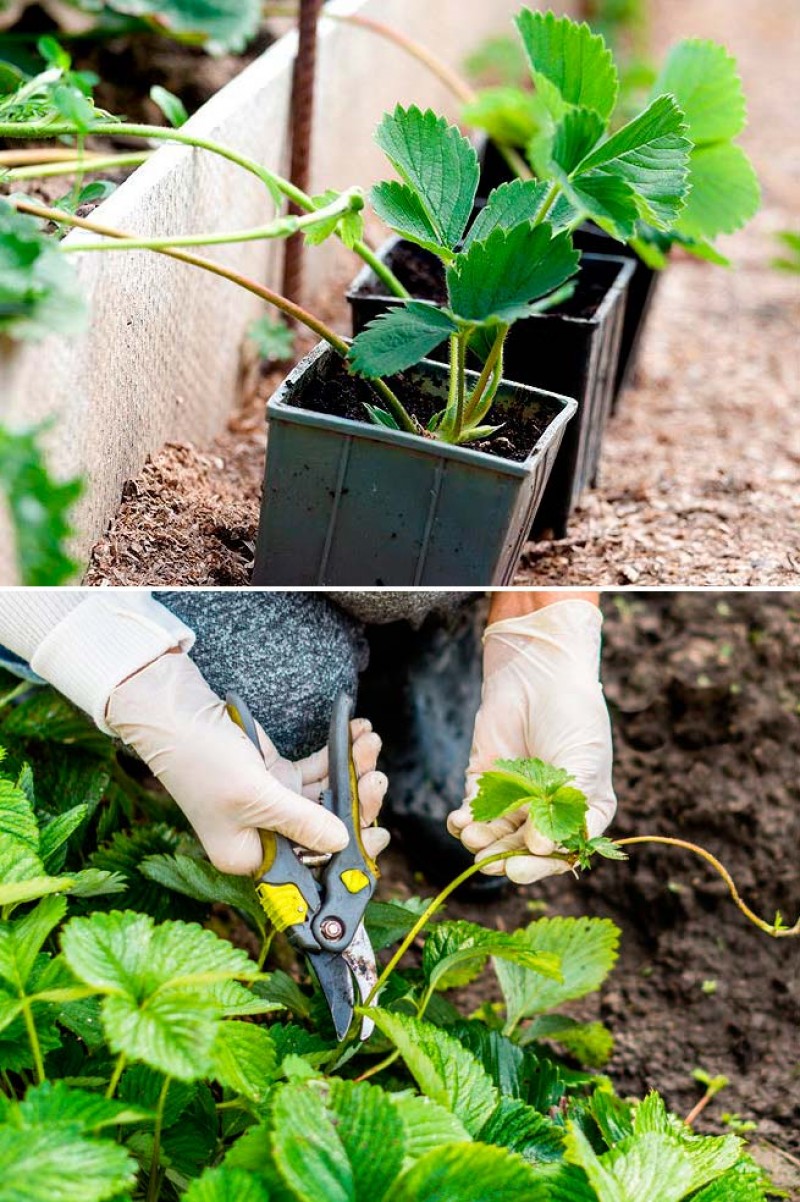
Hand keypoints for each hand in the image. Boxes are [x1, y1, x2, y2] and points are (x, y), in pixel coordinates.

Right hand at [106, 651, 388, 874]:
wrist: (175, 711)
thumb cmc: (201, 759)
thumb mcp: (254, 796)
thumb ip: (301, 821)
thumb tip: (342, 842)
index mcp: (249, 856)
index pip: (308, 869)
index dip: (347, 856)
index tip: (378, 837)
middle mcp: (262, 835)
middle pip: (325, 831)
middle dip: (356, 805)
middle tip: (377, 779)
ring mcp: (272, 803)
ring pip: (326, 797)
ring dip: (352, 770)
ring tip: (368, 742)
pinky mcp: (275, 774)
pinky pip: (317, 771)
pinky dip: (337, 754)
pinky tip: (355, 732)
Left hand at [447, 600, 615, 883]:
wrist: (537, 672)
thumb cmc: (571, 715)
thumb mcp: (582, 762)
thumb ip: (565, 807)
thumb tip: (539, 848)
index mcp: (582, 812)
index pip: (563, 852)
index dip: (541, 866)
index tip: (519, 869)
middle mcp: (549, 812)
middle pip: (526, 850)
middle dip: (506, 858)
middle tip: (489, 862)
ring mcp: (516, 799)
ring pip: (497, 835)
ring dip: (484, 843)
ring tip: (473, 838)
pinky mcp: (485, 783)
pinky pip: (473, 813)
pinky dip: (464, 822)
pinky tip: (459, 822)